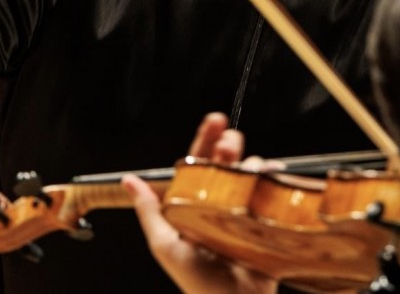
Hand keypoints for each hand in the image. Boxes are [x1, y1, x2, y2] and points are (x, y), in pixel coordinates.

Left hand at [122, 113, 277, 293]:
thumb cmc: (196, 281)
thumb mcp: (165, 244)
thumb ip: (149, 211)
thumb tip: (128, 180)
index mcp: (194, 205)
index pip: (198, 164)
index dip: (205, 140)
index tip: (215, 121)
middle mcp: (220, 203)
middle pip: (226, 162)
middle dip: (229, 145)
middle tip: (230, 142)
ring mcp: (244, 209)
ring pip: (250, 172)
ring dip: (249, 165)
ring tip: (246, 172)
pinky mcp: (266, 219)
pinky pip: (270, 190)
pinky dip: (271, 178)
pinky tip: (270, 175)